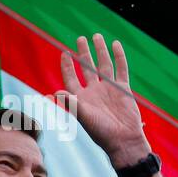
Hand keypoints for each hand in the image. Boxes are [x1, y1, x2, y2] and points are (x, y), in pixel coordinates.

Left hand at [57, 34, 149, 167]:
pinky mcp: (123, 89)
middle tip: (80, 39)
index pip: (71, 77)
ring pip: (104, 65)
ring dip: (100, 51)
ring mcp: (109, 89)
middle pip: (87, 67)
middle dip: (83, 53)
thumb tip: (53, 92)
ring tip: (96, 36)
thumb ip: (70, 103)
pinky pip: (121, 69)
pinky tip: (115, 44)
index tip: (64, 52)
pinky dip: (119, 56)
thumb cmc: (101, 131)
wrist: (123, 140)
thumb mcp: (83, 116)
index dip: (67, 65)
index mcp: (81, 98)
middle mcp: (94, 91)